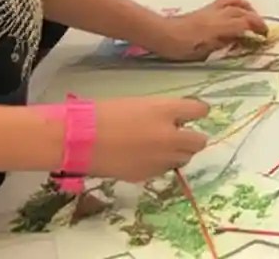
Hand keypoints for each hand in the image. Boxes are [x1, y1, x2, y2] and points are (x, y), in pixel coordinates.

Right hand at [89, 97, 209, 181]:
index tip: (193, 113)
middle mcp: (169, 136)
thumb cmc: (104, 113)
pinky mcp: (148, 174)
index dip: (197, 111)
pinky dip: (162, 163)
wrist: (78, 139)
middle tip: (180, 133)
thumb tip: (177, 120)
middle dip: (192, 137)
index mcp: (165, 111)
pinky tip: (145, 157)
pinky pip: (166, 169)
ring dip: (179, 151)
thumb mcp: (139, 103)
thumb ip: (162, 112)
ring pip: (185, 158)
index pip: (200, 111)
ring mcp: (160, 158)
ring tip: (161, 146)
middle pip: (199, 140)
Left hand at [143, 0, 267, 60]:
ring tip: (251, 15)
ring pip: (234, 1)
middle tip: (262, 29)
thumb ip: (222, 43)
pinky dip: (235, 4)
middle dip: (255, 18)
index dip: (257, 27)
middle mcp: (217, 15)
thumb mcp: (203, 51)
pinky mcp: (205, 9)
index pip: (244, 22)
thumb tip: (237, 39)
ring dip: (246, 6)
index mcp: (218, 26)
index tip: (264, 35)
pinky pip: (225, 1)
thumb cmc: (180, 47)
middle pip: (242, 10)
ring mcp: (211, 10)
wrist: (161, 34)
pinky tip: (235, 13)